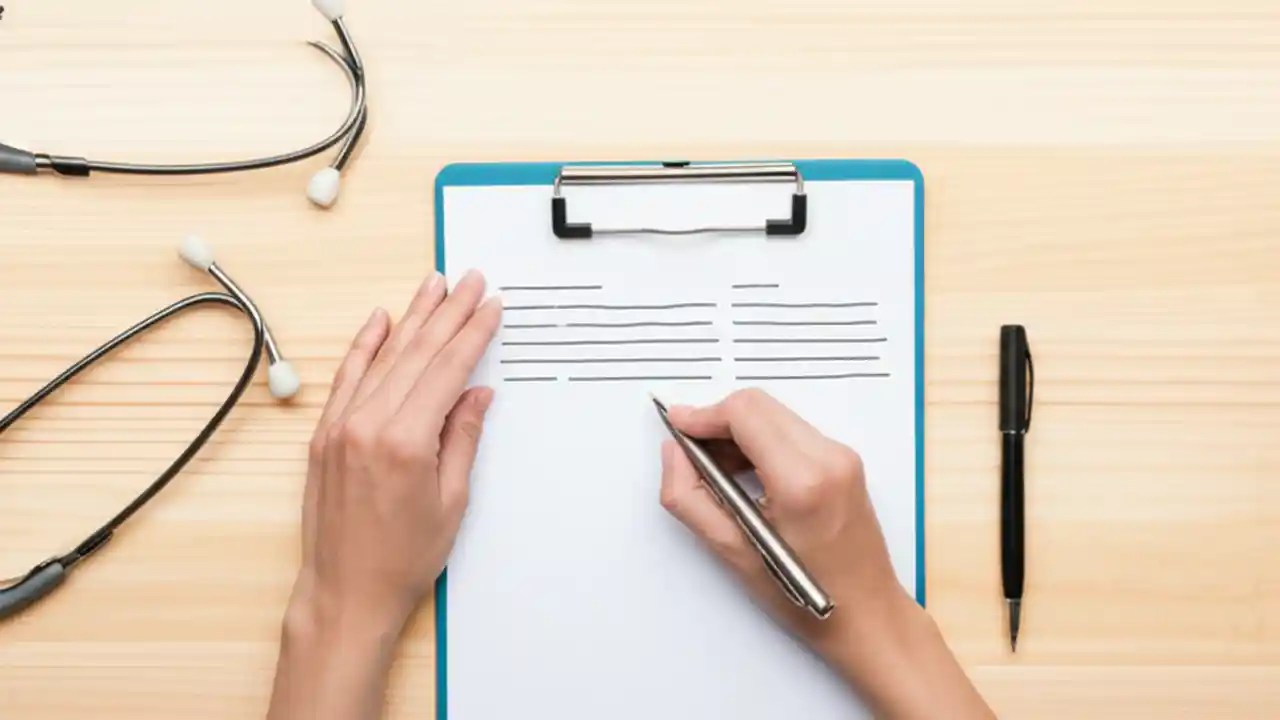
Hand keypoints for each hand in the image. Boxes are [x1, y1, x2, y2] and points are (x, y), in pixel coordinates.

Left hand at [268, 270, 500, 719]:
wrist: (346, 593)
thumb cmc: (400, 558)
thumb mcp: (451, 500)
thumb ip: (462, 438)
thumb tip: (477, 394)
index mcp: (405, 441)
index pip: (446, 370)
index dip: (473, 334)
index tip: (490, 307)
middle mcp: (367, 424)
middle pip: (417, 353)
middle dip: (449, 313)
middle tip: (471, 282)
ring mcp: (340, 427)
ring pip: (383, 357)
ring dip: (412, 318)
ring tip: (434, 286)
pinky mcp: (324, 435)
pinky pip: (347, 377)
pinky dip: (364, 346)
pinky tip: (380, 320)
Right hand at [660, 389, 992, 718]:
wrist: (867, 614)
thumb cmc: (807, 596)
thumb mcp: (733, 552)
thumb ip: (690, 498)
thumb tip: (674, 454)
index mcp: (803, 480)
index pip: (745, 413)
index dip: (703, 415)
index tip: (679, 428)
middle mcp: (829, 458)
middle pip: (759, 405)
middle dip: (718, 421)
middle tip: (692, 452)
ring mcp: (842, 456)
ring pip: (775, 415)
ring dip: (739, 431)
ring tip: (717, 472)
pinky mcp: (845, 461)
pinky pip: (793, 431)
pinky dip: (761, 441)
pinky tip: (746, 474)